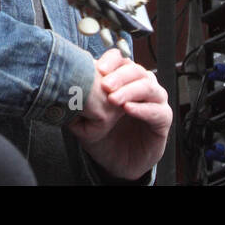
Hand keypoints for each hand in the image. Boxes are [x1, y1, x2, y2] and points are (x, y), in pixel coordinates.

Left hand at [69, 48, 171, 180]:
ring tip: (114, 99)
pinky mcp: (163, 121)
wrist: (117, 164)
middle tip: (104, 85)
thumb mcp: (84, 121)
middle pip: (135, 70)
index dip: (111, 61)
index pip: (120, 60)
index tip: (99, 68)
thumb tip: (62, 91)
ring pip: (149, 86)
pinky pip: (158, 111)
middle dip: (119, 76)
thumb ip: (76, 106)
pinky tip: (129, 110)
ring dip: (131, 90)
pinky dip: (144, 109)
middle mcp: (141, 86)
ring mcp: (154, 102)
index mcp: (124, 80)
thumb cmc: (103, 136)